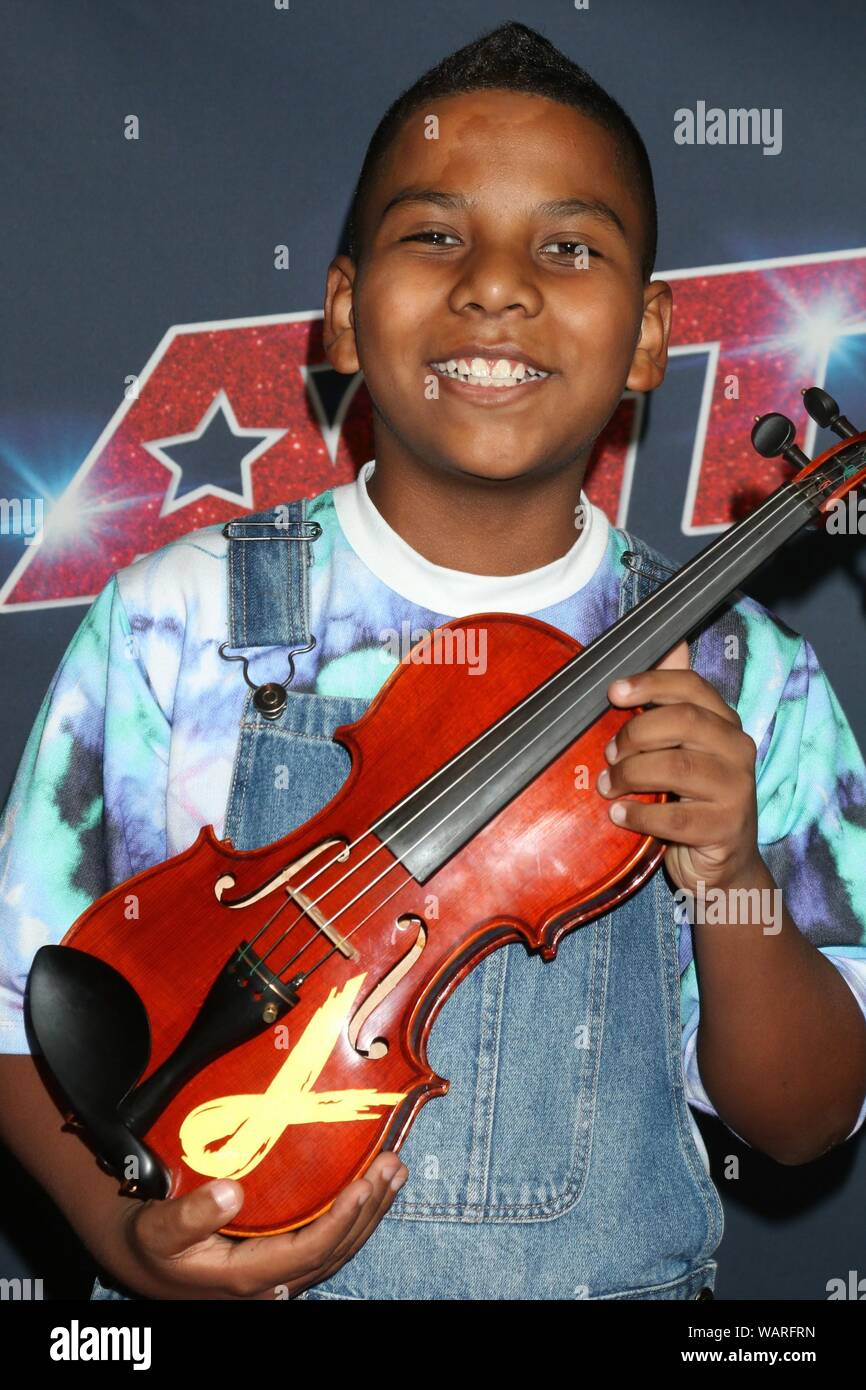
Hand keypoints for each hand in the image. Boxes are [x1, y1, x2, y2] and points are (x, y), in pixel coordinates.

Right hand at [116, 1153, 407, 1299]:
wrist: (141, 1259)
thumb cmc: (150, 1242)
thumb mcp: (156, 1229)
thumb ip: (189, 1215)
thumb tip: (230, 1191)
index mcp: (246, 1277)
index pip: (309, 1252)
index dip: (340, 1222)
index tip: (363, 1186)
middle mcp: (272, 1282)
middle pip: (335, 1249)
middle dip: (368, 1209)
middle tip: (393, 1165)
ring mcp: (280, 1274)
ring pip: (338, 1247)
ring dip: (370, 1210)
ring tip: (395, 1171)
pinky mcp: (282, 1260)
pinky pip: (328, 1241)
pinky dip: (355, 1214)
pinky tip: (371, 1187)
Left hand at [598, 640, 761, 893]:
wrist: (723, 865)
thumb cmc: (691, 800)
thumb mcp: (681, 750)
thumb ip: (671, 704)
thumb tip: (672, 645)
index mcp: (725, 723)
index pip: (691, 687)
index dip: (651, 683)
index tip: (613, 693)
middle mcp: (738, 750)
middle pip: (682, 721)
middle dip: (634, 734)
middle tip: (608, 755)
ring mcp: (737, 790)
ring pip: (677, 767)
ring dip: (630, 775)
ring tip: (608, 786)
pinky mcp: (726, 829)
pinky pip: (674, 816)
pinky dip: (638, 813)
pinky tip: (619, 814)